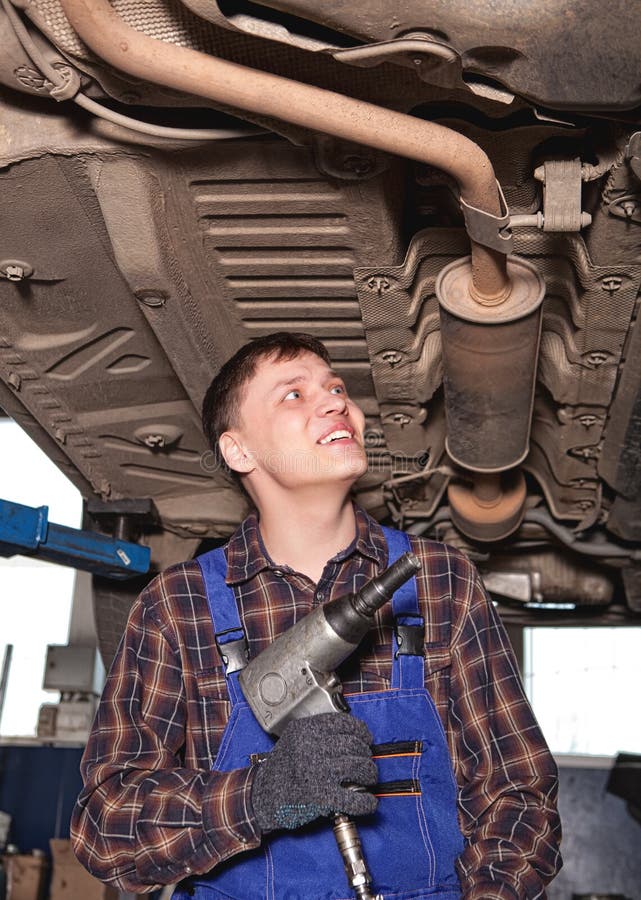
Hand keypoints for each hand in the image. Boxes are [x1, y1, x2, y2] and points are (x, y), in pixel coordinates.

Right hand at [250, 712, 377, 832]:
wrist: (261, 795)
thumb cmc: (281, 768)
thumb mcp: (294, 738)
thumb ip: (319, 733)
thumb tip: (353, 735)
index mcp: (305, 730)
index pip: (344, 723)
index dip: (361, 731)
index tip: (366, 738)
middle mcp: (311, 747)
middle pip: (354, 745)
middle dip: (366, 754)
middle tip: (366, 761)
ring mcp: (316, 772)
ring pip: (357, 768)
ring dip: (369, 774)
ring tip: (368, 778)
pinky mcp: (320, 797)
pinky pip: (353, 798)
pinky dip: (365, 802)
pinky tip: (368, 802)